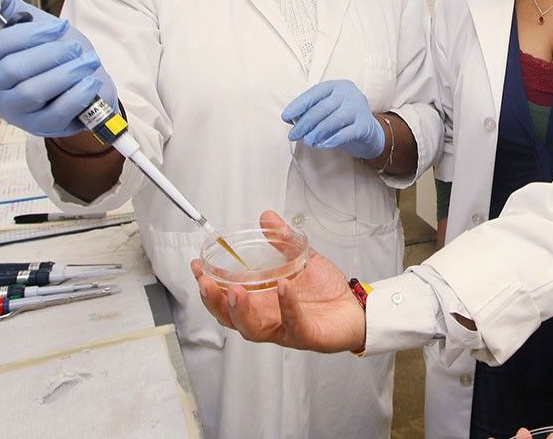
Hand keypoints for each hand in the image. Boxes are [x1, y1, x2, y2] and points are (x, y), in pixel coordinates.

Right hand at [0, 0, 117, 136]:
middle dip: (49, 54)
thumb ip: (7, 7)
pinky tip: (90, 82)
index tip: (56, 26)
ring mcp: (15, 112)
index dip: (24, 35)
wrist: (82, 82)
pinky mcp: (41, 127)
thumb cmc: (54, 54)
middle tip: (74, 47)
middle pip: (12, 70)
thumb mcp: (33, 27)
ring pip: (32, 93)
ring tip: (86, 62)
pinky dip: (75, 96)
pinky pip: (55, 113)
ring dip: (64, 74)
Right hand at [192, 211, 366, 351]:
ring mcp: (284, 329)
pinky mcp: (306, 335)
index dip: (209, 285)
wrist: (355, 309)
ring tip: (235, 290)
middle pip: (230, 318)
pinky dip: (286, 305)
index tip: (198, 266)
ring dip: (241, 310)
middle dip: (215, 301)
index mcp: (261, 302)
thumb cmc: (325, 290)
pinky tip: (283, 286)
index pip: (227, 297)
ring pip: (253, 329)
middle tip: (206, 282)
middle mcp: (267, 319)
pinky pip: (293, 323)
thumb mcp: (301, 258)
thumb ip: (283, 240)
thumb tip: (266, 217)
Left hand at [282, 80, 384, 159]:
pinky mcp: (365, 126)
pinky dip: (331, 140)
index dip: (298, 105)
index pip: (314, 93)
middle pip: (322, 108)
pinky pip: (345, 134)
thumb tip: (291, 119)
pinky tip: (322, 145)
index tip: (285, 117)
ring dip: (316, 132)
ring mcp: (359, 109)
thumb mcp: (327, 109)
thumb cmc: (341, 118)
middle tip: (292, 135)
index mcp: (337, 86)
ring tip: (307, 141)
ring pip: (333, 120)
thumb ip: (311, 110)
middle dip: (304, 123)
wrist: (368, 130)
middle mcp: (349, 94)